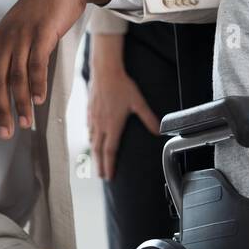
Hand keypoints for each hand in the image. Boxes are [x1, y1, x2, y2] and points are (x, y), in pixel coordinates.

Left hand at [0, 0, 114, 138]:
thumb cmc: (43, 7)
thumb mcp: (20, 27)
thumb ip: (13, 49)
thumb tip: (11, 76)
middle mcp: (6, 38)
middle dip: (0, 110)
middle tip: (4, 131)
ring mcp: (24, 35)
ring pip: (16, 76)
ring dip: (20, 103)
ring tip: (26, 121)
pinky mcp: (43, 33)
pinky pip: (37, 63)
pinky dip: (37, 84)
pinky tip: (39, 98)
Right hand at [87, 39, 157, 179]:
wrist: (105, 72)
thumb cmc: (122, 86)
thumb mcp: (138, 103)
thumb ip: (149, 118)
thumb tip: (159, 131)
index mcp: (113, 125)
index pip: (110, 151)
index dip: (109, 166)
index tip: (109, 177)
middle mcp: (100, 125)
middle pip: (98, 150)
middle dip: (99, 165)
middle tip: (100, 176)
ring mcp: (93, 118)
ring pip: (92, 140)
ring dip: (94, 152)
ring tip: (97, 160)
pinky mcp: (89, 111)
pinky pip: (88, 129)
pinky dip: (90, 138)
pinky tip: (92, 139)